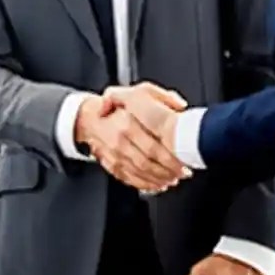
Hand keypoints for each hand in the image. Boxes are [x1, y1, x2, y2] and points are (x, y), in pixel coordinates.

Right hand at [74, 95, 190, 192]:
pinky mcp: (111, 165)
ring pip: (140, 172)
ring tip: (174, 177)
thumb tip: (180, 106)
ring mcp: (113, 153)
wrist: (90, 118)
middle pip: (148, 160)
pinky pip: (130, 178)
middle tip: (183, 171)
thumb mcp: (141, 91)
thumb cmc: (119, 106)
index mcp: (127, 120)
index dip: (172, 155)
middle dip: (169, 169)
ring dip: (160, 178)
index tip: (185, 157)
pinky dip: (146, 183)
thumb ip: (163, 97)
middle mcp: (119, 138)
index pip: (153, 144)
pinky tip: (158, 183)